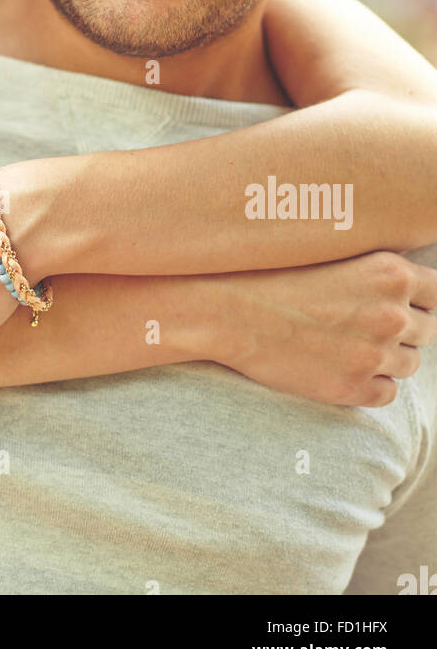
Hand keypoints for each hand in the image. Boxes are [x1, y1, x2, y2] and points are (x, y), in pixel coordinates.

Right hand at [208, 250, 436, 404]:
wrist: (231, 311)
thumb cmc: (272, 274)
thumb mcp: (332, 255)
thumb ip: (376, 271)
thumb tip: (403, 287)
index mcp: (390, 273)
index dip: (419, 298)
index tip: (401, 300)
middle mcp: (392, 314)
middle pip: (427, 330)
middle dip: (403, 328)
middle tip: (365, 322)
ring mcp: (375, 355)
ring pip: (409, 364)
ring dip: (387, 357)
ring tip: (350, 344)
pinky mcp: (353, 388)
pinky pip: (387, 393)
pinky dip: (372, 384)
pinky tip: (343, 367)